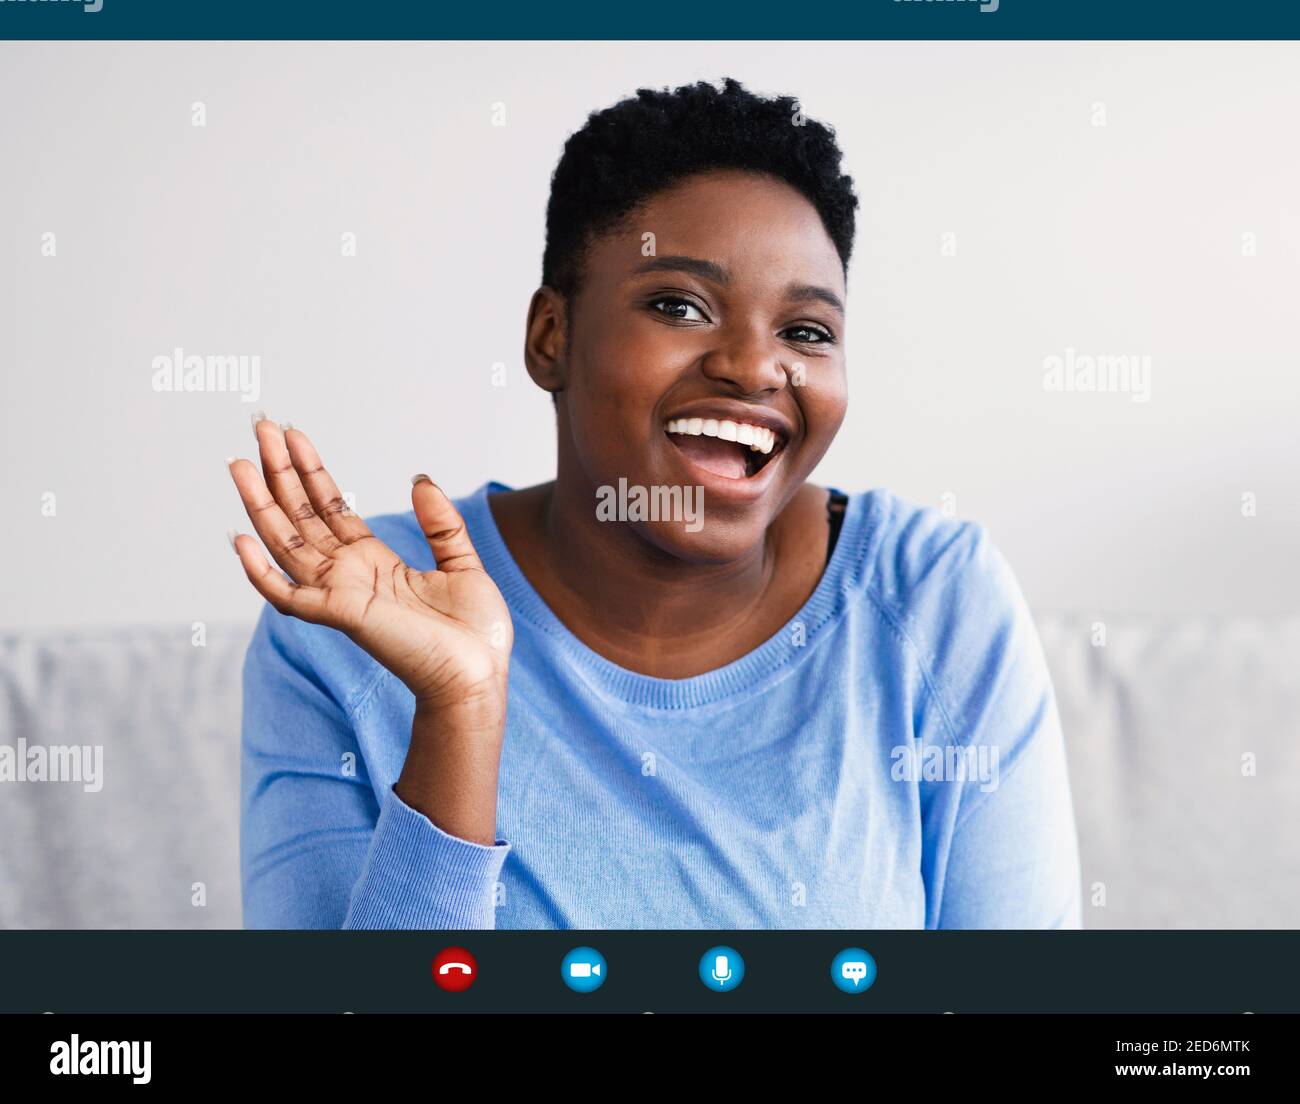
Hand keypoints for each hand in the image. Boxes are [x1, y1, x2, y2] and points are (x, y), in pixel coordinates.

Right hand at [227, 417, 512, 711]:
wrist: (479, 677)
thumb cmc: (474, 634)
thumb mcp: (463, 564)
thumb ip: (441, 523)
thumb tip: (420, 478)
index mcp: (374, 562)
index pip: (330, 507)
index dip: (309, 470)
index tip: (290, 434)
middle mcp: (349, 575)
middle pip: (301, 515)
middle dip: (279, 471)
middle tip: (259, 427)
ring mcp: (340, 594)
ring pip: (286, 544)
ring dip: (261, 505)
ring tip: (240, 463)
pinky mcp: (341, 615)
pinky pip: (289, 595)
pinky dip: (261, 572)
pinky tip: (240, 539)